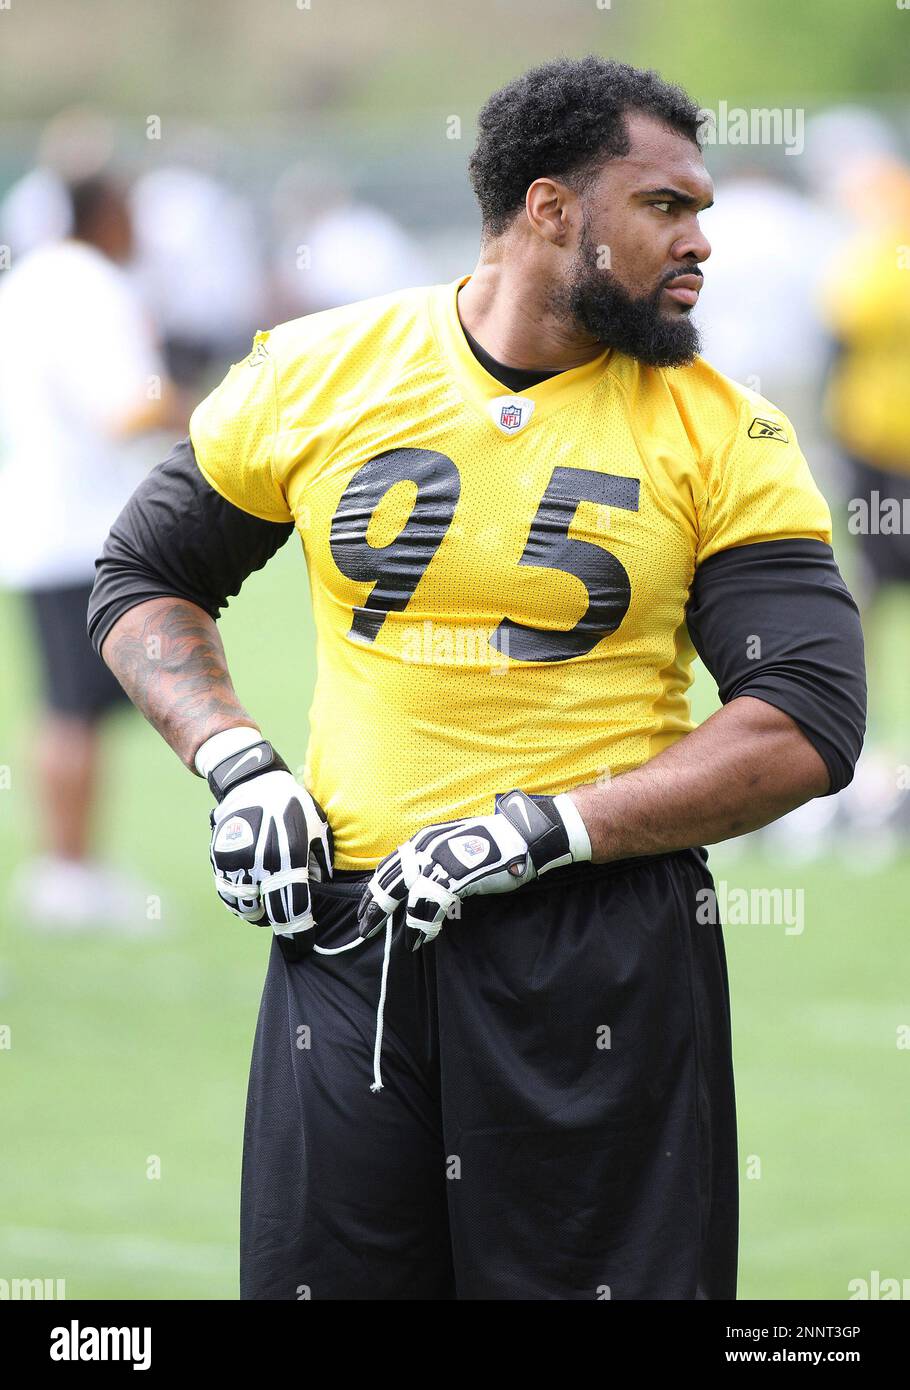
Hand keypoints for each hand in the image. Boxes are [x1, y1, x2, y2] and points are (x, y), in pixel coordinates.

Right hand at [207, 738, 332, 939]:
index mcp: (287, 857)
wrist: (251, 783)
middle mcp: (257, 863)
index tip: (303, 944)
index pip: (291, 910)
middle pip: (265, 915)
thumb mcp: (317, 832)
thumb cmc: (293, 807)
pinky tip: (253, 889)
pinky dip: (240, 898)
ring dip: (258, 911)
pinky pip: (228, 893)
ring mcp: (234, 862)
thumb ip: (319, 867)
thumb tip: (319, 896)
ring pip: (243, 907)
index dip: (298, 933)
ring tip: (269, 901)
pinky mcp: (218, 860)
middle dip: (279, 922)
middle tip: (288, 916)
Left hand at [357, 789, 589, 949]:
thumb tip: (416, 890)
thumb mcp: (453, 850)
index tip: (365, 910)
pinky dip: (424, 924)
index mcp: (423, 840)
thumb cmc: (491, 848)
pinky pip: (431, 905)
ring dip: (406, 922)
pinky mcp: (456, 874)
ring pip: (409, 896)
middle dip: (375, 907)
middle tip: (364, 929)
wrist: (522, 838)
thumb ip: (433, 865)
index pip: (389, 867)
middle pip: (390, 881)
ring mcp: (440, 859)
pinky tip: (423, 938)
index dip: (375, 891)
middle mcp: (425, 846)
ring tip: (406, 939)